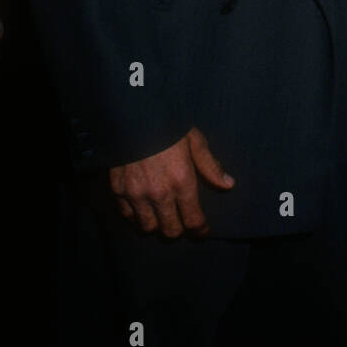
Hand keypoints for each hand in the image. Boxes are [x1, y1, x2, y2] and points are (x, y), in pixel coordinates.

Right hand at [108, 127, 234, 238]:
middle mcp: (159, 193)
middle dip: (178, 230)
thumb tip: (228, 184)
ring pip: (148, 228)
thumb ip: (210, 166)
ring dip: (156, 225)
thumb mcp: (195, 141)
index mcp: (182, 181)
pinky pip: (128, 216)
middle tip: (181, 223)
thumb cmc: (168, 125)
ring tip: (160, 217)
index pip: (193, 220)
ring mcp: (136, 194)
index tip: (202, 231)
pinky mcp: (118, 190)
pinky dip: (136, 216)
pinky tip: (141, 207)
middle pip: (170, 230)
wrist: (133, 115)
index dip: (200, 230)